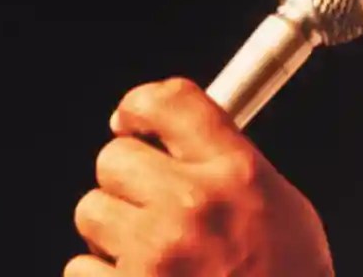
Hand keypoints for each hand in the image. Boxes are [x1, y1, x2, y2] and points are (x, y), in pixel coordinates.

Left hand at [66, 77, 333, 275]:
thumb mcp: (283, 208)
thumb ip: (230, 164)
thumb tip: (177, 138)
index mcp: (236, 174)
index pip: (169, 102)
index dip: (140, 107)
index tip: (132, 121)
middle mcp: (193, 205)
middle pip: (114, 156)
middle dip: (127, 181)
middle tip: (151, 207)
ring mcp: (155, 254)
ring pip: (91, 211)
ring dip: (112, 233)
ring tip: (152, 258)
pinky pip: (79, 269)